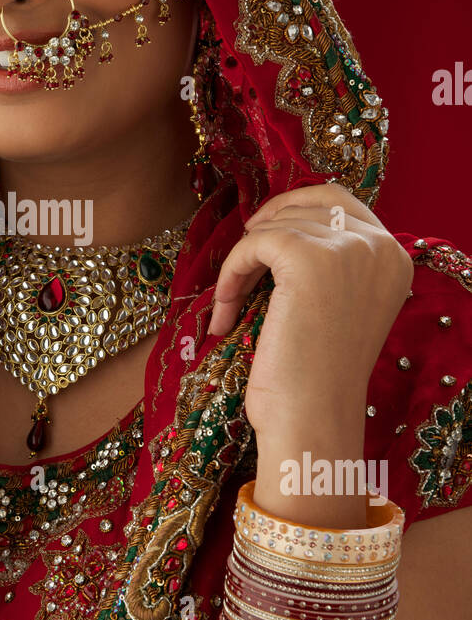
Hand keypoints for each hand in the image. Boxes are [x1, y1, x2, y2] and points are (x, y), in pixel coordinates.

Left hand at [208, 184, 413, 461]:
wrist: (313, 418)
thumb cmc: (317, 375)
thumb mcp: (339, 305)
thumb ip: (330, 262)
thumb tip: (280, 221)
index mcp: (394, 256)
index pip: (340, 201)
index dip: (294, 209)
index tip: (263, 233)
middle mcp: (379, 245)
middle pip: (306, 204)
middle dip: (266, 228)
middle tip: (242, 261)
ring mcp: (347, 248)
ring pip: (275, 224)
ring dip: (243, 261)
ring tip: (232, 302)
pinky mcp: (307, 256)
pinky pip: (253, 243)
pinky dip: (231, 274)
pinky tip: (225, 313)